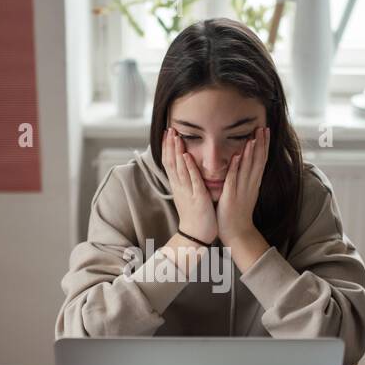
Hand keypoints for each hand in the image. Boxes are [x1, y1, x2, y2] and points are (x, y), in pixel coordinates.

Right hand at [162, 127, 217, 244]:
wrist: (196, 235)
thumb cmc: (194, 216)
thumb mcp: (187, 195)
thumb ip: (186, 181)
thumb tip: (184, 169)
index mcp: (178, 185)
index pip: (169, 162)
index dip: (167, 147)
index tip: (167, 133)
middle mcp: (180, 186)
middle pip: (171, 162)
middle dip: (170, 145)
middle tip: (169, 129)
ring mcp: (188, 191)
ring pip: (179, 168)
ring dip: (177, 151)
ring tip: (175, 137)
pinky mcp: (198, 197)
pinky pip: (192, 180)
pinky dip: (189, 167)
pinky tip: (187, 156)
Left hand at [216, 125, 268, 246]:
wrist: (237, 232)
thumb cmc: (238, 213)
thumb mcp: (245, 192)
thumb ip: (245, 178)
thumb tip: (245, 164)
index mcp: (253, 183)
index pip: (261, 160)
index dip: (264, 145)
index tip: (265, 130)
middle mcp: (250, 184)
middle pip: (258, 160)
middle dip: (261, 143)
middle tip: (263, 127)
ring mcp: (241, 190)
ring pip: (248, 168)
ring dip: (251, 152)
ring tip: (254, 136)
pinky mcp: (231, 196)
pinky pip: (233, 179)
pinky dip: (235, 167)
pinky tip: (237, 156)